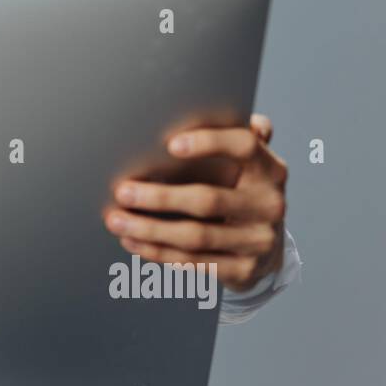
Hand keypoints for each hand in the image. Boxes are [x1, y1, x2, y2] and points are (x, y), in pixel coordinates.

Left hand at [101, 113, 287, 292]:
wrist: (267, 246)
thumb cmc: (241, 190)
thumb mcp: (245, 163)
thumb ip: (236, 136)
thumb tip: (243, 116)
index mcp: (269, 167)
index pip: (243, 147)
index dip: (208, 143)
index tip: (169, 144)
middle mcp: (269, 203)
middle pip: (207, 200)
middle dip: (159, 197)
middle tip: (121, 191)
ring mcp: (258, 240)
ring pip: (195, 237)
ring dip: (149, 229)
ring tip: (116, 220)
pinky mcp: (244, 270)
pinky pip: (193, 262)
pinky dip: (158, 252)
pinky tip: (132, 241)